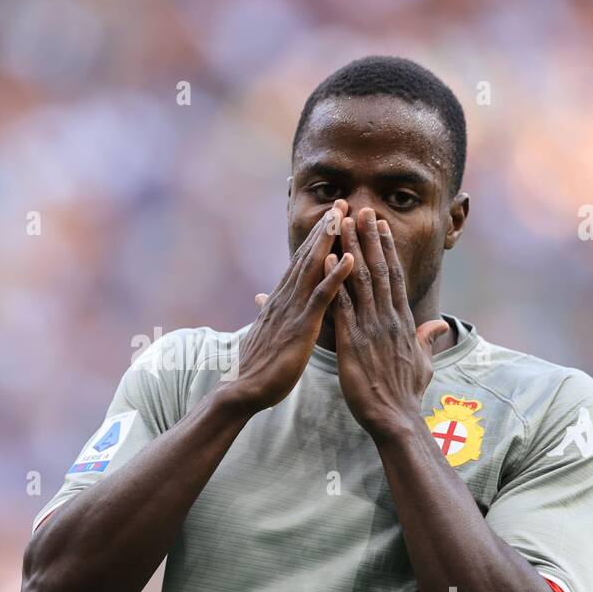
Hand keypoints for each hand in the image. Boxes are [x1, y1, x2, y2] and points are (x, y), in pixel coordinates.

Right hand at [223, 202, 354, 413]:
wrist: (242, 389)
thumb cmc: (256, 366)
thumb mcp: (265, 332)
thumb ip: (267, 312)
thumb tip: (260, 299)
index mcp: (281, 301)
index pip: (300, 263)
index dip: (316, 239)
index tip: (330, 217)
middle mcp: (286, 298)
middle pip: (307, 256)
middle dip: (325, 228)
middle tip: (341, 202)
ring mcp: (293, 310)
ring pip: (313, 267)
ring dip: (330, 240)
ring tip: (345, 216)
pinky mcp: (301, 326)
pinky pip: (321, 297)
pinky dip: (335, 276)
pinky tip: (350, 259)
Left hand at [332, 208, 449, 436]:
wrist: (396, 419)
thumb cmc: (406, 395)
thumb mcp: (423, 363)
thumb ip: (428, 339)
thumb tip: (440, 325)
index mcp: (402, 321)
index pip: (393, 276)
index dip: (385, 248)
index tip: (379, 225)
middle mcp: (388, 318)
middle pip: (378, 269)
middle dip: (368, 237)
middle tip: (360, 208)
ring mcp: (372, 328)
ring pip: (360, 280)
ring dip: (350, 249)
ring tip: (342, 223)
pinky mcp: (354, 342)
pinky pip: (342, 305)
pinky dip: (334, 281)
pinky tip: (327, 260)